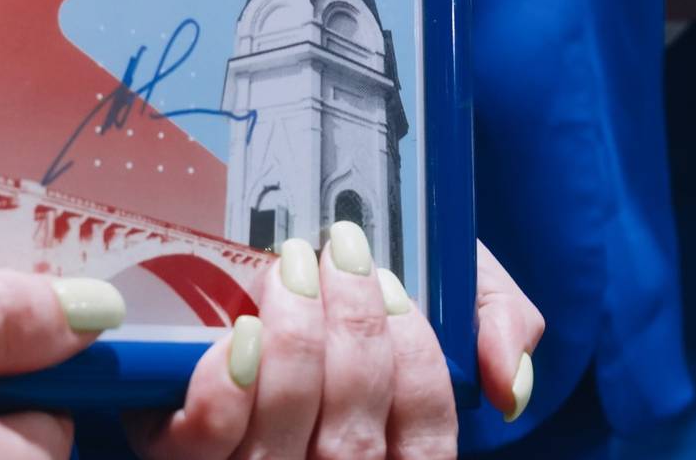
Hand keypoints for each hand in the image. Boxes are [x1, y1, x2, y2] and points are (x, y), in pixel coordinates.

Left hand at [128, 230, 544, 459]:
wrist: (281, 292)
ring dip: (290, 345)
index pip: (426, 432)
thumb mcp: (456, 295)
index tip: (394, 285)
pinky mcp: (188, 459)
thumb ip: (497, 325)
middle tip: (334, 256)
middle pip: (350, 440)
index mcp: (404, 454)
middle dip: (349, 335)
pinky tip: (238, 333)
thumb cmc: (377, 300)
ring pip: (276, 442)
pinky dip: (222, 387)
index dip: (413, 359)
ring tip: (293, 270)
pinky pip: (201, 444)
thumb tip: (508, 382)